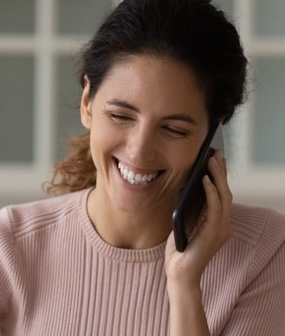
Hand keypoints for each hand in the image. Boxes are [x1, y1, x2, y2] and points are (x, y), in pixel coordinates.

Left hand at [165, 150, 231, 287]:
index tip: (216, 159)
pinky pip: (214, 209)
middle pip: (225, 192)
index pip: (221, 194)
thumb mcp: (186, 223)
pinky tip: (206, 180)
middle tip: (216, 154)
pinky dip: (211, 193)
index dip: (220, 176)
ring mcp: (220, 229)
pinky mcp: (213, 234)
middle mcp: (223, 224)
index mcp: (217, 222)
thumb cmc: (181, 249)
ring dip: (218, 177)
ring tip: (211, 161)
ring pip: (223, 197)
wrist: (179, 274)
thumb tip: (188, 185)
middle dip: (221, 172)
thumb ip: (192, 208)